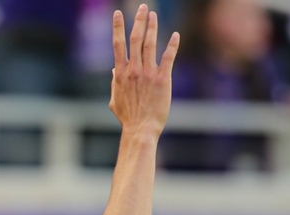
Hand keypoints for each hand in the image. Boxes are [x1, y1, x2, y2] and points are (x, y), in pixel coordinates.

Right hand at [109, 5, 179, 138]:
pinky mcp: (162, 80)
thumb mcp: (114, 100)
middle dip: (139, 20)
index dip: (117, 27)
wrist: (141, 129)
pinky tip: (175, 35)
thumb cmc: (128, 117)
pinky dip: (172, 45)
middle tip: (142, 7)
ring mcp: (148, 74)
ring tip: (154, 15)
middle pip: (135, 39)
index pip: (118, 44)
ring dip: (153, 27)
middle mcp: (133, 70)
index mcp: (120, 73)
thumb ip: (114, 83)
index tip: (118, 13)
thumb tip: (114, 70)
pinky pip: (167, 58)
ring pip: (150, 44)